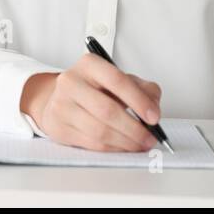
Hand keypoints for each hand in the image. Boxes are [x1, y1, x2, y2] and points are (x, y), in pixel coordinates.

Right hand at [21, 55, 162, 151]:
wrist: (61, 98)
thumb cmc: (95, 88)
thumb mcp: (120, 80)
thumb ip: (143, 89)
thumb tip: (154, 109)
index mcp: (89, 64)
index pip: (117, 80)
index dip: (139, 101)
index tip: (154, 117)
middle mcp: (71, 82)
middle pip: (107, 110)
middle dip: (134, 128)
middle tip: (150, 137)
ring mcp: (61, 105)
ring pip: (99, 131)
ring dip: (125, 142)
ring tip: (140, 144)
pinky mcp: (59, 128)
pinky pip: (91, 144)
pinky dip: (113, 149)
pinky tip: (123, 147)